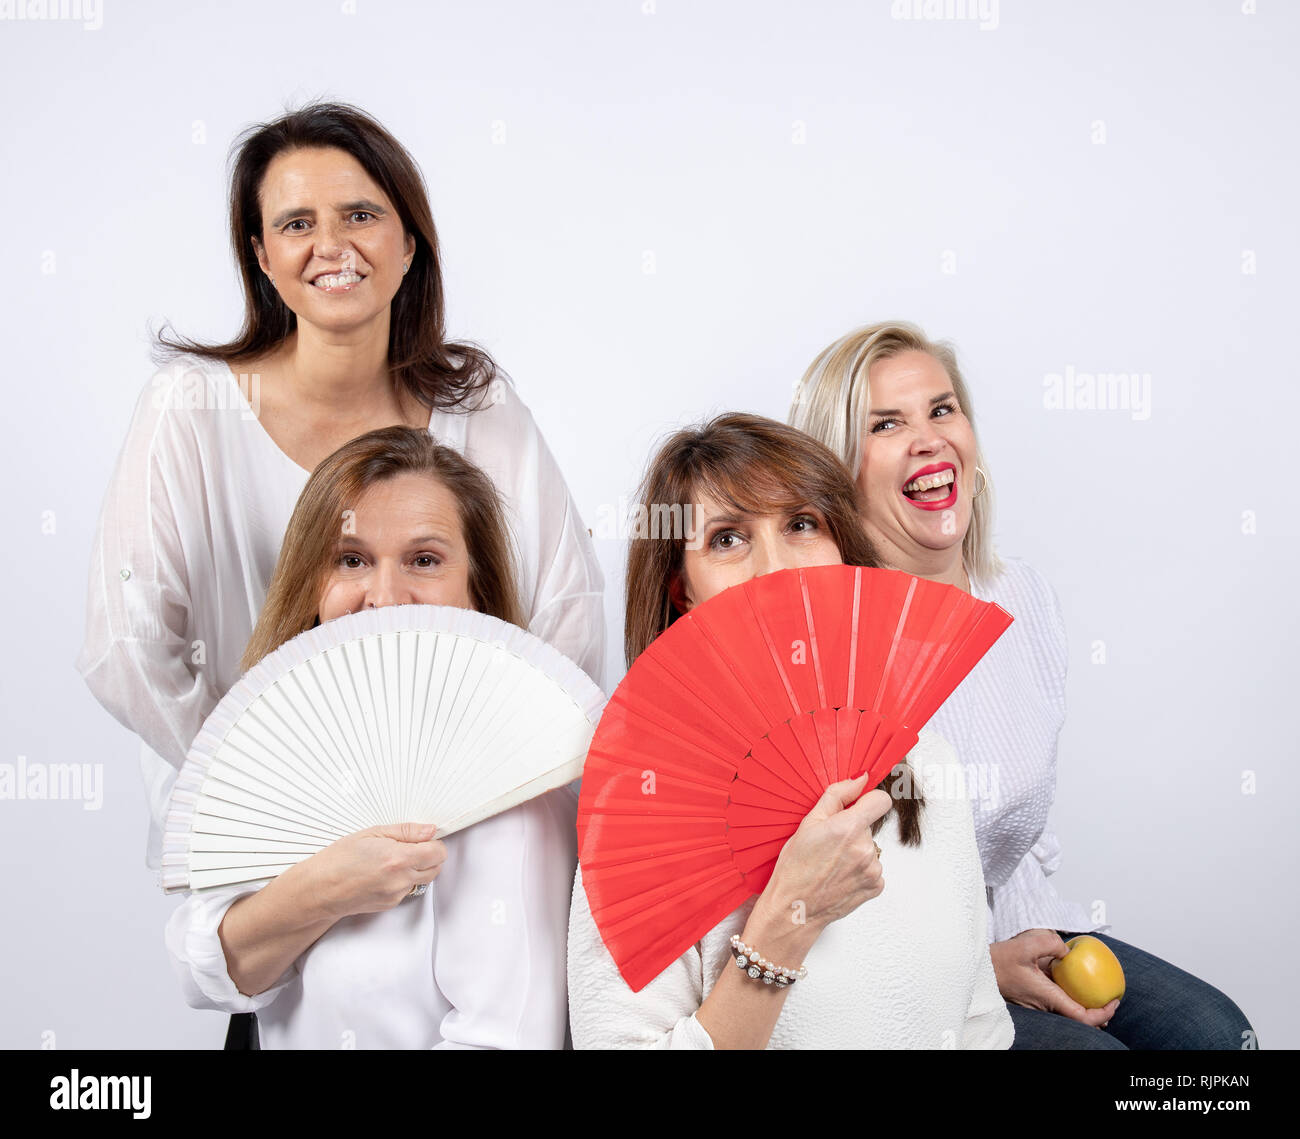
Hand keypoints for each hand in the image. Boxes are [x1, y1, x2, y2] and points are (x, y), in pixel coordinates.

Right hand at [290, 822, 446, 921]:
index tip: (424, 837)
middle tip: (410, 846)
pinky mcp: (390, 905)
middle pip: (436, 867)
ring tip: (395, 858)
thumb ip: (406, 832)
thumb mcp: (372, 833)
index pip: (438, 852)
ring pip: (424, 879)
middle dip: (429, 855)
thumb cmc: (338, 859)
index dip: (434, 841)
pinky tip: (385, 872)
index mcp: (398, 859)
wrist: (319, 889)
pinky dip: (404, 880)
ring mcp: (396, 895)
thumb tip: (430, 830)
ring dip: (419, 868)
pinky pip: (409, 890)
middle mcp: (400, 880)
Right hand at [758, 774, 891, 931]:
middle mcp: (865, 848)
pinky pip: (873, 868)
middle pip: (869, 826)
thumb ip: (838, 795)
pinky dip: (860, 870)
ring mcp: (873, 869)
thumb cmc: (795, 867)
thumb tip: (860, 780)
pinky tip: (840, 876)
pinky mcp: (876, 886)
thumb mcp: (808, 823)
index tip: (858, 806)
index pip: (881, 800)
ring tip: (832, 863)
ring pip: (870, 847)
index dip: (869, 800)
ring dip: (856, 851)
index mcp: (849, 828)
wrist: (794, 908)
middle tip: (829, 844)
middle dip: (853, 829)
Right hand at [989, 929, 1119, 1027]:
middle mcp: (1045, 1005)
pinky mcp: (1033, 998)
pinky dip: (1070, 995)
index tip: (1114, 1002)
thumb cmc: (999, 960)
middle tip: (1111, 998)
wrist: (979, 970)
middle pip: (1078, 1017)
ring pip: (1068, 1010)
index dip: (1102, 1013)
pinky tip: (1070, 979)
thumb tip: (1067, 950)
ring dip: (1084, 1004)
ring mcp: (1039, 1004)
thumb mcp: (1025, 944)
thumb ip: (1050, 943)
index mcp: (1047, 996)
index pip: (1082, 1016)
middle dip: (1098, 1013)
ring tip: (1096, 989)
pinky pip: (1057, 1001)